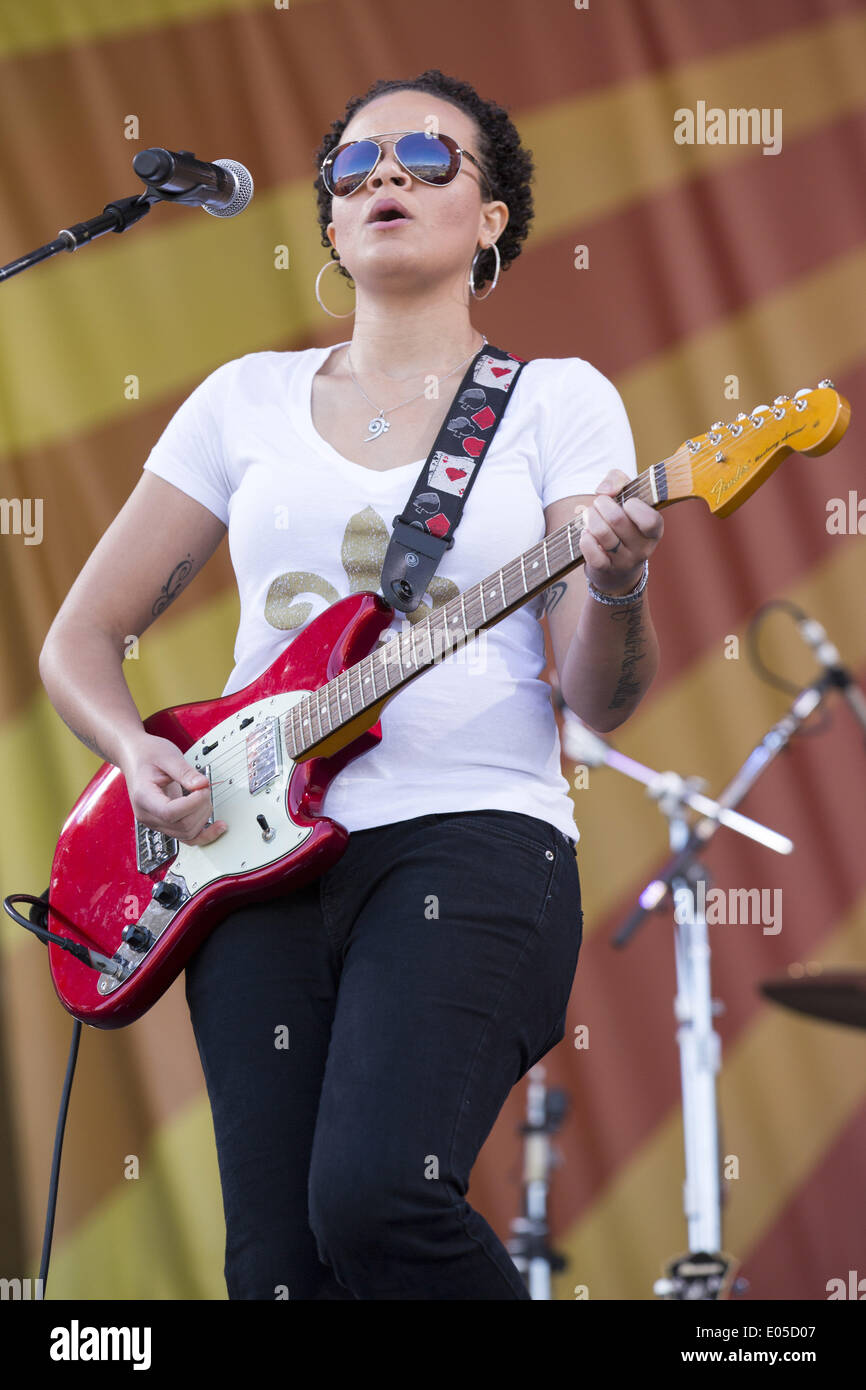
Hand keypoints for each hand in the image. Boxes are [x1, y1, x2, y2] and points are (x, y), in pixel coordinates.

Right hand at [120, 732, 227, 846]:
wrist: (136, 757)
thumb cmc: (147, 755)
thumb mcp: (167, 756)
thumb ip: (185, 772)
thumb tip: (203, 785)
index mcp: (144, 797)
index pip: (170, 813)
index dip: (192, 803)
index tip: (202, 788)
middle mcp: (147, 815)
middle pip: (182, 826)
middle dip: (201, 807)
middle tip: (204, 787)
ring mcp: (156, 822)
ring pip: (187, 834)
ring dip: (204, 818)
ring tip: (204, 797)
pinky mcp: (166, 824)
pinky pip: (187, 837)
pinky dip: (204, 834)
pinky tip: (218, 827)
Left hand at [579, 468, 663, 594]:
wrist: (616, 566)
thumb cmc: (622, 522)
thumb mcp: (626, 495)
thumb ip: (617, 479)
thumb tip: (605, 491)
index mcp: (654, 530)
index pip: (650, 520)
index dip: (634, 506)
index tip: (626, 502)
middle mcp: (643, 548)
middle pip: (617, 519)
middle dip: (601, 504)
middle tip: (598, 503)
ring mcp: (625, 561)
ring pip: (602, 532)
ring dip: (590, 518)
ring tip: (589, 515)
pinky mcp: (606, 569)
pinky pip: (592, 551)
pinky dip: (585, 538)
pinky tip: (586, 534)